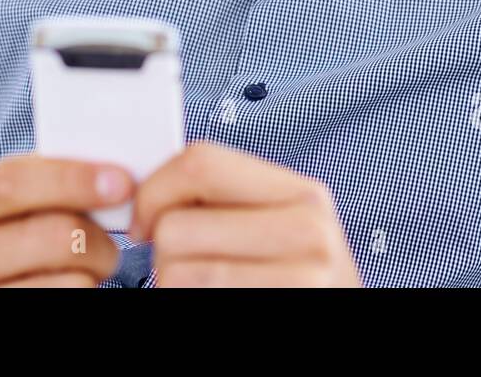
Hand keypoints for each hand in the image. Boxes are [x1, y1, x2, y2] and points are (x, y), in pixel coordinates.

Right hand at [0, 153, 133, 286]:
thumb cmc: (0, 243)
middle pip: (52, 234)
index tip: (121, 182)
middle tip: (114, 241)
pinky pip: (67, 302)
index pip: (11, 182)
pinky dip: (84, 291)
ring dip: (95, 272)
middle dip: (97, 235)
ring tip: (89, 268)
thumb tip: (108, 173)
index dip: (72, 179)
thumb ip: (42, 185)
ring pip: (71, 280)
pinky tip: (69, 285)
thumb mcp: (4, 211)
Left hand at [127, 141, 361, 286]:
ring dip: (172, 284)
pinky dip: (184, 303)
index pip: (202, 163)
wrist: (337, 317)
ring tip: (206, 287)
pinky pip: (187, 300)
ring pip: (174, 272)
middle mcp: (308, 230)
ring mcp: (301, 278)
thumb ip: (230, 198)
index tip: (143, 219)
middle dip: (163, 250)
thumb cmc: (297, 279)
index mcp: (303, 193)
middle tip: (185, 264)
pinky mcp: (282, 309)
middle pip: (176, 225)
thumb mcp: (280, 228)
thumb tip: (146, 189)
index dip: (154, 190)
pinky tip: (215, 300)